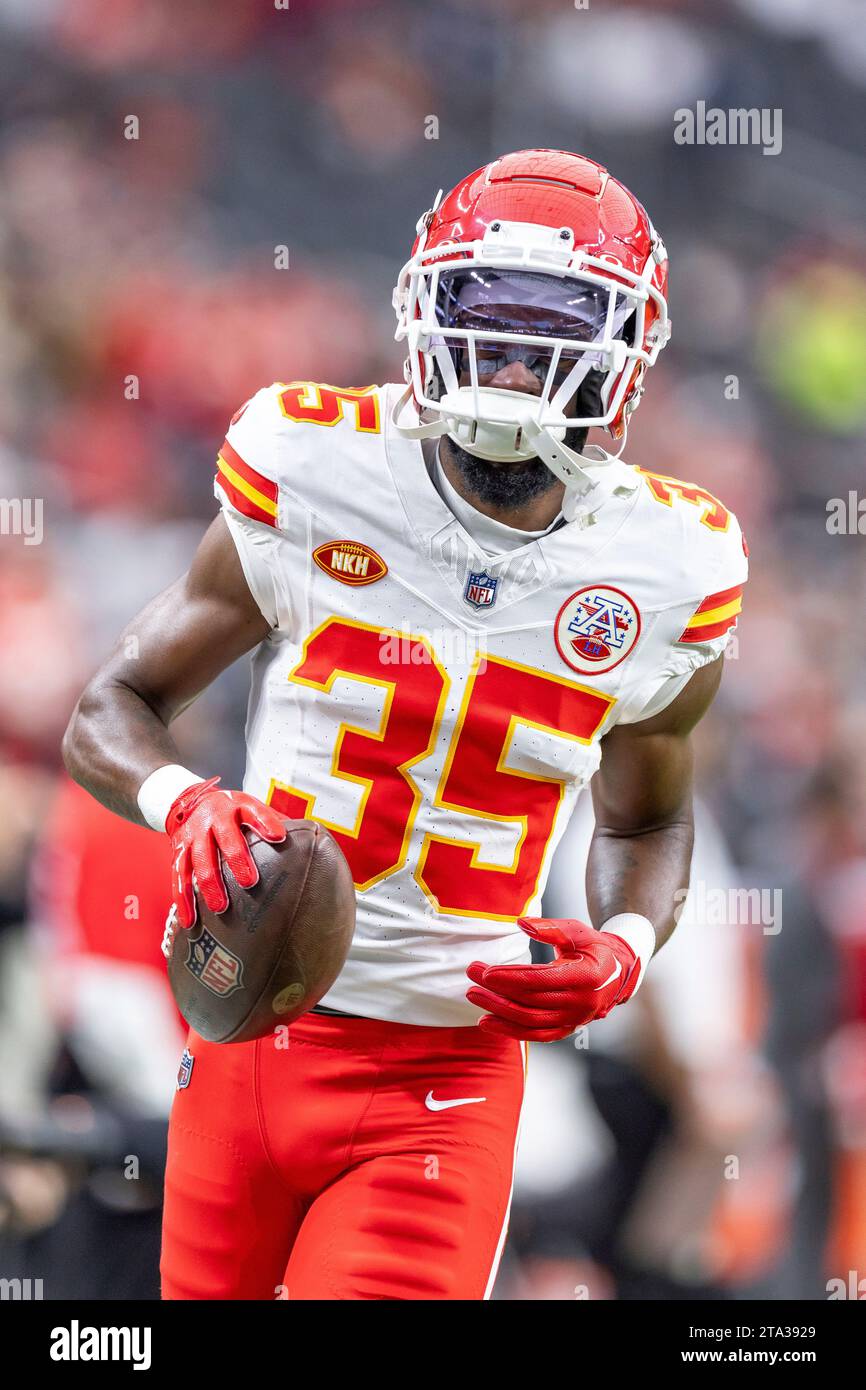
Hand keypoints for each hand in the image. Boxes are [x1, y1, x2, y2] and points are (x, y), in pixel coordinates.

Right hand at [166, 777, 286, 927]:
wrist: (190, 801)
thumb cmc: (231, 812)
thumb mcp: (250, 807)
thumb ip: (273, 822)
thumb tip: (309, 841)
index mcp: (236, 806)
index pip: (253, 811)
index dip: (265, 823)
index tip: (279, 837)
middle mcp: (213, 819)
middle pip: (225, 839)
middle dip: (237, 859)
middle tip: (250, 882)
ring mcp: (193, 836)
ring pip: (199, 861)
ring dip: (209, 885)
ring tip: (220, 908)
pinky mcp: (178, 852)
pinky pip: (179, 877)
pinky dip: (183, 900)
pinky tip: (190, 920)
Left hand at [465, 917, 639, 1041]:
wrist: (618, 973)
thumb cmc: (595, 947)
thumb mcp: (578, 931)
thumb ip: (550, 928)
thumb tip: (521, 924)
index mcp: (587, 976)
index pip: (541, 980)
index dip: (510, 977)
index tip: (485, 971)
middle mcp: (582, 1003)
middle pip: (531, 1000)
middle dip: (497, 989)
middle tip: (472, 975)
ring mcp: (576, 1019)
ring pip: (530, 1021)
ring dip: (498, 1011)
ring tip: (474, 996)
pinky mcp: (568, 1028)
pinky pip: (536, 1034)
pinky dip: (510, 1031)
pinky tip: (488, 1022)